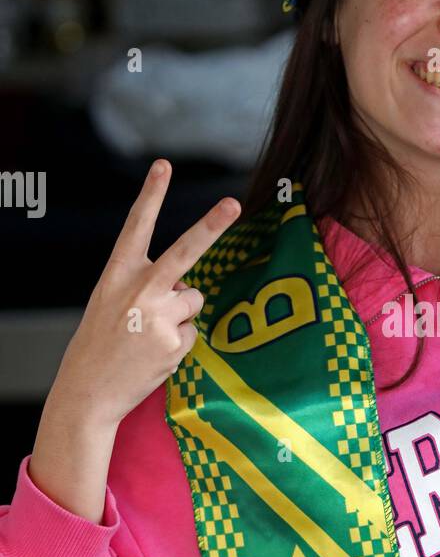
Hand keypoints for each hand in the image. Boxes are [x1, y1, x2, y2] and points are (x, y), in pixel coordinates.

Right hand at [53, 159, 240, 429]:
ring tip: (148, 336)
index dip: (151, 194)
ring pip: (194, 300)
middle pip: (185, 251)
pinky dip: (180, 343)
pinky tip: (154, 354)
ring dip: (181, 316)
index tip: (164, 165)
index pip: (136, 226)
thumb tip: (188, 288)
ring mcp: (158, 315)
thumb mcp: (112, 303)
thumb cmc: (102, 342)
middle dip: (212, 225)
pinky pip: (193, 332)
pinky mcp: (174, 341)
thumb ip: (148, 286)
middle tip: (234, 204)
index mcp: (118, 274)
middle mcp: (139, 289)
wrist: (88, 390)